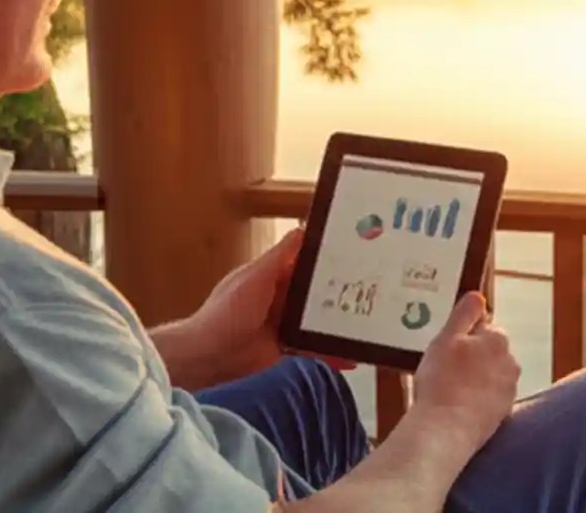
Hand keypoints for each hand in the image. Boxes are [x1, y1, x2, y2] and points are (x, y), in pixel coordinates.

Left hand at [176, 228, 353, 387]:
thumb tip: (302, 229)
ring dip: (339, 324)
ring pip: (318, 321)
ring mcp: (285, 324)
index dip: (327, 259)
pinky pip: (314, 348)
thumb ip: (280, 256)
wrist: (211, 354)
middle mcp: (281, 298)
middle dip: (340, 293)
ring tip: (369, 324)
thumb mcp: (255, 276)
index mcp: (272, 276)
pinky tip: (352, 356)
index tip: (357, 255)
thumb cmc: (229, 310)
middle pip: (315, 293)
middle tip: (375, 291)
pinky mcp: (287, 347)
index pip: (304, 263)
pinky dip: (331, 352)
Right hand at [411, 293, 519, 451]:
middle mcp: (511, 362)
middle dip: (469, 359)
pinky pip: (487, 399)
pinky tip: (457, 407)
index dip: (461, 338)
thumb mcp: (446, 338)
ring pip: (488, 377)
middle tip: (444, 371)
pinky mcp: (503, 413)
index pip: (482, 328)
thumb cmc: (442, 381)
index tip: (446, 351)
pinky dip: (475, 401)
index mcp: (498, 339)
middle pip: (487, 353)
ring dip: (472, 381)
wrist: (445, 430)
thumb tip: (478, 296)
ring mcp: (509, 390)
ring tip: (448, 392)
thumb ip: (464, 314)